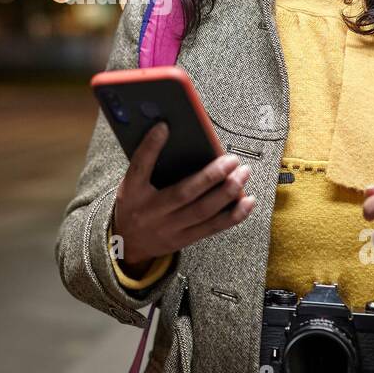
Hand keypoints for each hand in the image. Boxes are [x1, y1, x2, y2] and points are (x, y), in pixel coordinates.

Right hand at [111, 121, 255, 269]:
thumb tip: (168, 134)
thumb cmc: (133, 205)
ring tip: (243, 175)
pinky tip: (247, 202)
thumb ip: (147, 164)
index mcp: (133, 192)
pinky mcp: (184, 239)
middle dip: (211, 175)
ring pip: (203, 211)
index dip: (150, 147)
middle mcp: (152, 212)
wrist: (125, 245)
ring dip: (227, 193)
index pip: (139, 167)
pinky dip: (233, 215)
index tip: (164, 127)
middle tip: (231, 160)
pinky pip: (212, 228)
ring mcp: (169, 228)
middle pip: (184, 193)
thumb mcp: (131, 184)